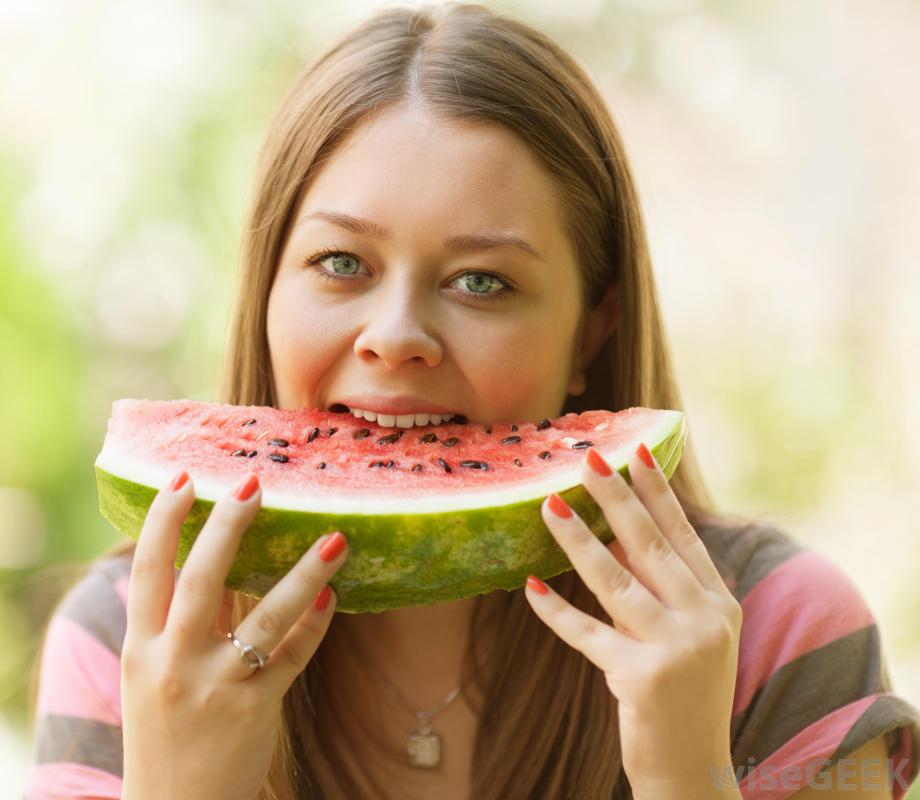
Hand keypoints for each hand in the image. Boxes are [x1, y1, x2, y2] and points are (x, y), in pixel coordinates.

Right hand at [121, 469, 347, 799]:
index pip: (147, 571)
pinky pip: (292, 658)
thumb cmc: (165, 728)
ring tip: (336, 539)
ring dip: (302, 575)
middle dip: (227, 528)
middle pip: (199, 581)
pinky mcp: (254, 709)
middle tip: (255, 484)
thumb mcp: (153, 673)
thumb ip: (178, 620)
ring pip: (263, 618)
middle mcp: (172, 663)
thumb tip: (207, 560)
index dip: (164, 522)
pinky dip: (314, 626)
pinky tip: (332, 598)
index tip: (184, 478)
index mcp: (141, 647)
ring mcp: (215, 688)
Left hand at [525, 443, 742, 797]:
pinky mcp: (641, 678)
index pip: (683, 534)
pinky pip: (588, 634)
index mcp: (719, 603)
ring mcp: (675, 649)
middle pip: (650, 545)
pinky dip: (556, 611)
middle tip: (588, 459)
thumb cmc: (686, 694)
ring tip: (549, 506)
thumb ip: (662, 588)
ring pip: (615, 581)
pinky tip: (531, 587)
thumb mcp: (691, 635)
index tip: (636, 451)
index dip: (658, 492)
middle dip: (617, 498)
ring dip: (578, 540)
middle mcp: (704, 620)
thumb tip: (614, 533)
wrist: (695, 771)